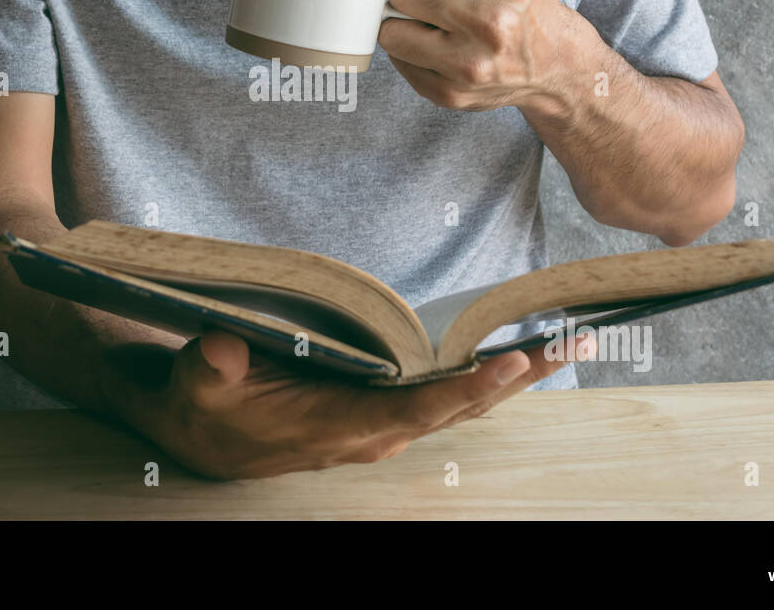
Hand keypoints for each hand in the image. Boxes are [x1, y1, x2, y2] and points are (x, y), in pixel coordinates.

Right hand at [107, 329, 592, 479]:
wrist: (204, 434)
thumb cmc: (208, 407)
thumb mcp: (199, 383)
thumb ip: (212, 367)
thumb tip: (225, 347)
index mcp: (341, 427)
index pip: (417, 411)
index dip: (465, 388)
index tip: (511, 359)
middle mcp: (376, 431)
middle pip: (462, 406)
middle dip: (519, 376)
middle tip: (574, 340)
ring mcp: (384, 422)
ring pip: (463, 401)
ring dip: (515, 374)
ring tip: (568, 340)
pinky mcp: (383, 408)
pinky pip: (447, 392)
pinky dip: (487, 372)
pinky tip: (520, 352)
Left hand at [379, 0, 582, 111]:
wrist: (555, 64)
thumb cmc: (521, 0)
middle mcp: (491, 23)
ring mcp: (469, 65)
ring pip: (390, 29)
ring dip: (404, 20)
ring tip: (432, 19)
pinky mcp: (450, 94)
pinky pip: (398, 60)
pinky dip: (410, 49)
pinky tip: (437, 45)